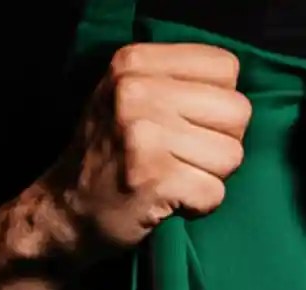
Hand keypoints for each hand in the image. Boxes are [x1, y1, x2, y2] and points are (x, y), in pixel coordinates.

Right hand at [45, 43, 251, 261]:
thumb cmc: (114, 151)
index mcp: (135, 62)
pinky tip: (170, 198)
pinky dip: (201, 205)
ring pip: (232, 155)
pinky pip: (216, 193)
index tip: (187, 122)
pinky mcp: (153, 178)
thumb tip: (240, 93)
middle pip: (238, 112)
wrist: (66, 210)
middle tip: (182, 155)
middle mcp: (136, 91)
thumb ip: (182, 81)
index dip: (218, 102)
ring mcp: (142, 135)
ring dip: (210, 176)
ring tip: (173, 176)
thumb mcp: (133, 95)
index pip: (225, 67)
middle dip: (221, 141)